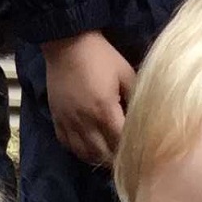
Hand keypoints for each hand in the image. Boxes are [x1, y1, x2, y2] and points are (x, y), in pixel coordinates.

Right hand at [42, 31, 136, 166]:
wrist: (67, 42)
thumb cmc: (100, 55)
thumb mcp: (125, 72)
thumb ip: (136, 97)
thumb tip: (144, 117)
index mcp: (104, 110)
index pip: (120, 143)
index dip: (130, 151)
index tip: (139, 153)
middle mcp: (85, 122)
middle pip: (102, 155)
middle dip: (115, 160)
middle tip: (125, 159)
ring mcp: (69, 122)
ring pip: (84, 155)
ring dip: (98, 159)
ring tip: (108, 157)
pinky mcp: (57, 119)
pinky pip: (68, 145)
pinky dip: (79, 150)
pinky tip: (89, 148)